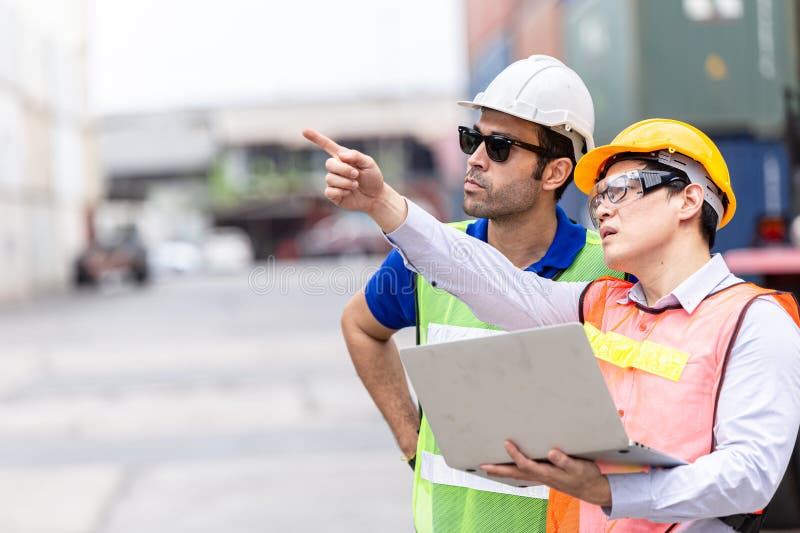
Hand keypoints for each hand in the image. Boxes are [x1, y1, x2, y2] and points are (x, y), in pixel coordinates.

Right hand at [303, 129, 407, 231]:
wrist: (375, 197)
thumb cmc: (372, 178)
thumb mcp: (369, 163)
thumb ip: (356, 156)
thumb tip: (341, 155)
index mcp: (343, 157)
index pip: (327, 146)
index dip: (316, 138)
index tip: (304, 131)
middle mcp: (336, 168)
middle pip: (329, 164)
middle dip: (344, 169)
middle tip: (356, 174)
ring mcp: (333, 181)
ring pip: (330, 178)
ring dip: (345, 182)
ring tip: (355, 185)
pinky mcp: (333, 194)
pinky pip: (329, 191)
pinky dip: (341, 192)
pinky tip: (348, 193)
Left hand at [481, 441, 611, 505]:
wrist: (591, 489)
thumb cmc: (585, 476)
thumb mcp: (578, 467)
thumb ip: (565, 461)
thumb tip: (551, 452)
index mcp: (547, 473)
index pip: (526, 464)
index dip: (515, 454)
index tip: (506, 443)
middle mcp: (541, 476)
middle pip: (515, 473)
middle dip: (498, 469)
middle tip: (482, 466)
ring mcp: (541, 478)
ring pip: (518, 475)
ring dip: (503, 472)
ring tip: (489, 469)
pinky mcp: (544, 476)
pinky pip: (523, 474)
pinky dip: (513, 472)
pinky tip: (509, 470)